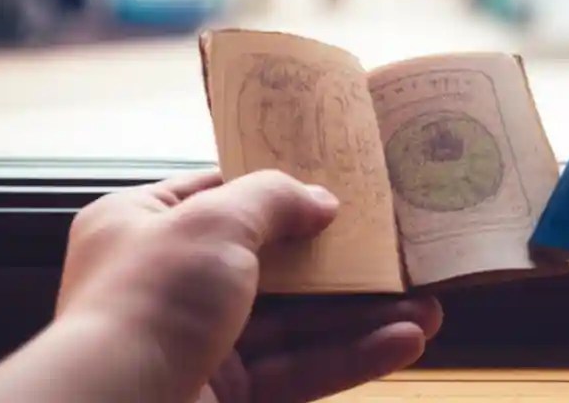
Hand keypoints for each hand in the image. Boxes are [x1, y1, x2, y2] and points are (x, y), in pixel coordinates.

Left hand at [0, 170, 439, 402]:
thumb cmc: (153, 301)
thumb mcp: (215, 220)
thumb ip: (274, 199)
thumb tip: (321, 201)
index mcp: (142, 227)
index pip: (218, 195)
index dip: (279, 190)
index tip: (340, 188)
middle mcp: (169, 285)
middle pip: (272, 266)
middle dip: (340, 265)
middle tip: (399, 257)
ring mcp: (199, 346)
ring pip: (295, 325)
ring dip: (361, 317)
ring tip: (426, 309)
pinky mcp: (227, 398)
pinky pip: (297, 371)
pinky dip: (349, 358)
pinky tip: (403, 344)